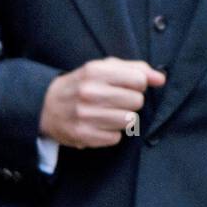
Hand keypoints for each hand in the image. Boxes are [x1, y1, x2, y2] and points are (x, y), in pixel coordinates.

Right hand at [38, 57, 165, 148]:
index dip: (138, 84)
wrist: (46, 106)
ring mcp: (85, 115)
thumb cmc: (83, 84)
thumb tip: (160, 78)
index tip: (127, 86)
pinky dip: (111, 133)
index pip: (138, 80)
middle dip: (131, 102)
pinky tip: (99, 125)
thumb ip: (135, 69)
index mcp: (95, 71)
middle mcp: (89, 92)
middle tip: (115, 101)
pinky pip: (116, 138)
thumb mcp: (104, 68)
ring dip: (123, 118)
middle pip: (137, 101)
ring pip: (129, 121)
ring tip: (107, 113)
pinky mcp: (84, 136)